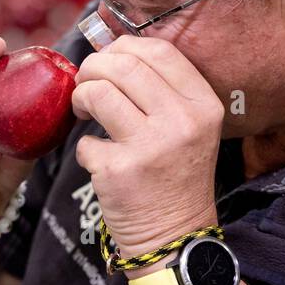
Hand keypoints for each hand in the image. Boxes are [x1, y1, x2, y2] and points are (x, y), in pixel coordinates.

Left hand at [72, 35, 221, 261]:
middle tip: (85, 84)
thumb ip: (161, 89)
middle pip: (124, 65)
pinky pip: (85, 141)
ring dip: (81, 98)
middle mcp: (182, 121)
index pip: (159, 50)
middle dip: (94, 68)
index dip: (124, 48)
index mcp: (203, 104)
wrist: (175, 236)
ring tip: (84, 111)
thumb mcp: (188, 127)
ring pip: (98, 93)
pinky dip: (85, 148)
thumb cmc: (175, 174)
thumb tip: (113, 51)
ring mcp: (151, 146)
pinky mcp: (120, 171)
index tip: (109, 62)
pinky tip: (100, 160)